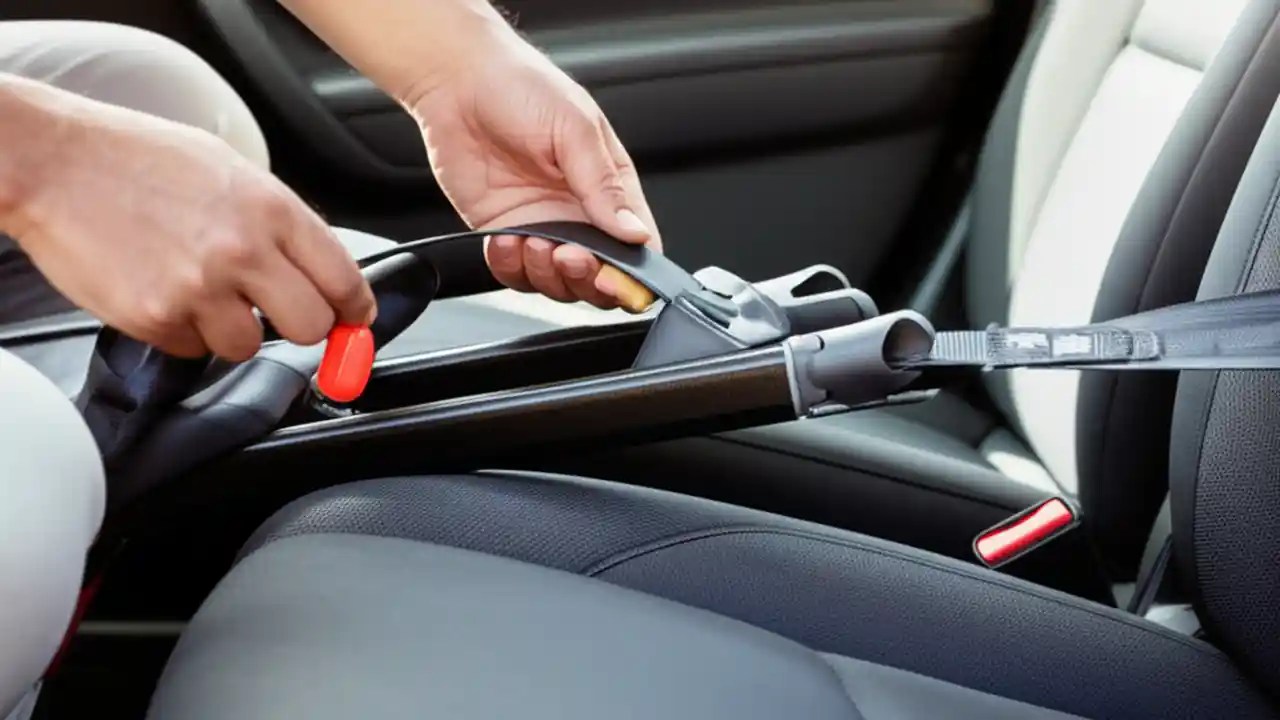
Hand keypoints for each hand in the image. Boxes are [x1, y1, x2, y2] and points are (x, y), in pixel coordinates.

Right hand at [3, 82, 374, 360]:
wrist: (54, 162)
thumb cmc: (138, 158)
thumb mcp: (231, 171)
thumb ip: (280, 224)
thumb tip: (321, 272)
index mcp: (272, 209)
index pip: (343, 278)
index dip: (355, 309)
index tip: (355, 320)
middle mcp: (243, 251)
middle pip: (311, 326)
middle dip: (301, 327)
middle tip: (277, 313)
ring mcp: (199, 289)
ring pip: (249, 347)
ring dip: (232, 330)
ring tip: (199, 287)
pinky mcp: (157, 318)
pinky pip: (193, 349)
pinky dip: (184, 331)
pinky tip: (162, 289)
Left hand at [408, 29, 660, 309]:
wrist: (457, 81)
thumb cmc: (522, 87)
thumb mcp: (575, 129)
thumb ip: (603, 185)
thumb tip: (635, 232)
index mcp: (611, 187)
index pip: (637, 247)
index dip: (631, 273)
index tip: (611, 275)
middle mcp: (579, 213)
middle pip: (599, 275)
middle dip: (586, 278)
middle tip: (568, 256)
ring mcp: (541, 226)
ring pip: (556, 282)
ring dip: (546, 274)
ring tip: (532, 242)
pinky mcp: (503, 232)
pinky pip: (513, 271)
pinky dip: (510, 267)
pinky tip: (504, 240)